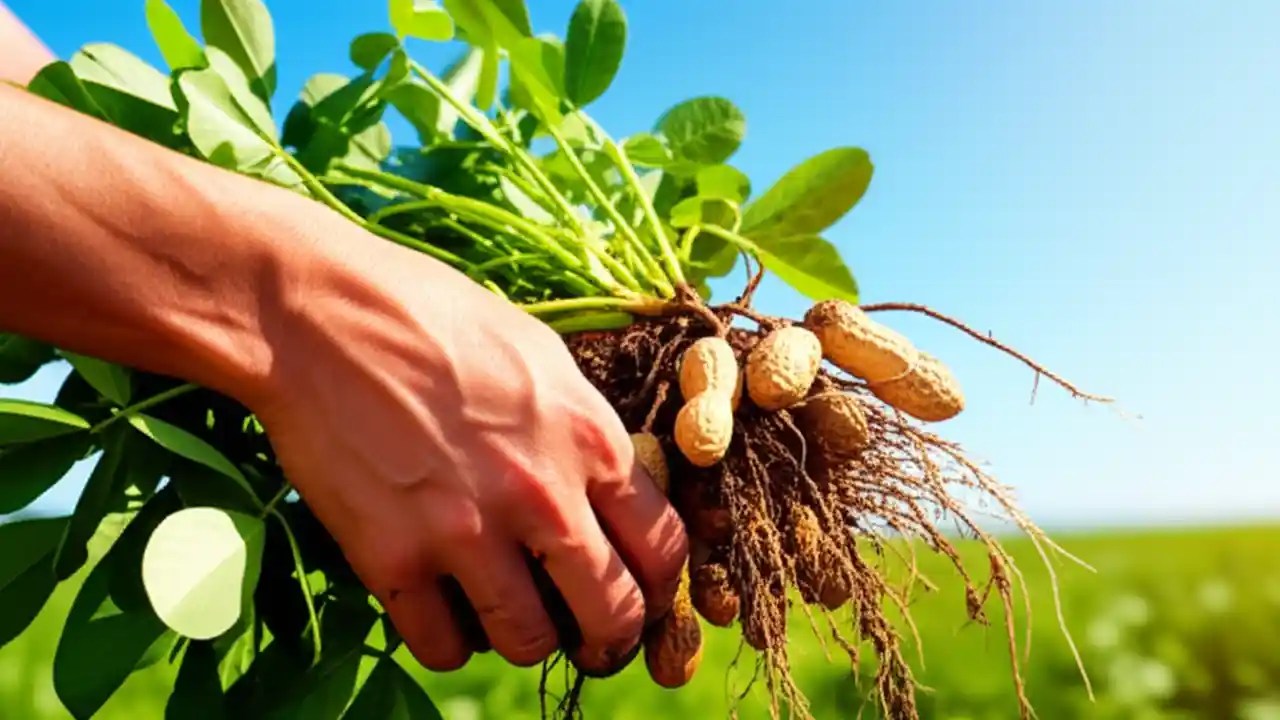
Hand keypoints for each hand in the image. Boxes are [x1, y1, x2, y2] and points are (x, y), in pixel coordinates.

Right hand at [247, 226, 688, 673]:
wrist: (319, 314)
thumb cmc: (431, 315)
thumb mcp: (539, 352)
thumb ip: (582, 426)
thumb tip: (609, 484)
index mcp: (588, 438)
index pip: (661, 548)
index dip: (662, 588)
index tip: (644, 598)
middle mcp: (541, 495)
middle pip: (612, 614)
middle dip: (609, 637)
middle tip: (590, 637)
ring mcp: (466, 532)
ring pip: (528, 642)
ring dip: (527, 638)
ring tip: (510, 616)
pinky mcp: (393, 558)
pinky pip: (442, 647)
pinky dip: (450, 642)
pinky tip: (444, 610)